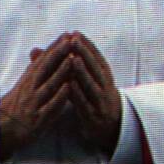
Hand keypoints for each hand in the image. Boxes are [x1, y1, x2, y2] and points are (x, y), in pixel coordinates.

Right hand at [0, 34, 79, 161]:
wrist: (2, 134)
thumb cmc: (16, 107)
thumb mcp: (22, 87)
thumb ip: (33, 70)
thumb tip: (37, 50)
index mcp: (27, 81)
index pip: (42, 61)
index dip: (54, 47)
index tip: (66, 34)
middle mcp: (29, 90)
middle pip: (44, 69)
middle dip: (58, 53)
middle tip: (70, 39)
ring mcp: (33, 104)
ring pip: (48, 86)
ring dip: (61, 72)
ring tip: (73, 59)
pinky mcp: (37, 120)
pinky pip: (49, 107)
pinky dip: (59, 97)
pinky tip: (68, 88)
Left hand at [64, 32, 122, 155]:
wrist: (110, 130)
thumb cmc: (95, 102)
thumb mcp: (89, 84)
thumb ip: (73, 69)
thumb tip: (53, 51)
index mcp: (105, 79)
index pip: (97, 59)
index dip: (87, 46)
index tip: (76, 33)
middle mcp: (105, 87)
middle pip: (96, 68)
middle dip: (85, 53)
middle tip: (74, 40)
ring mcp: (101, 102)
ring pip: (92, 84)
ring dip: (83, 71)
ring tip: (73, 58)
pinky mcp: (94, 116)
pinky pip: (85, 103)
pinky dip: (78, 93)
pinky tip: (70, 85)